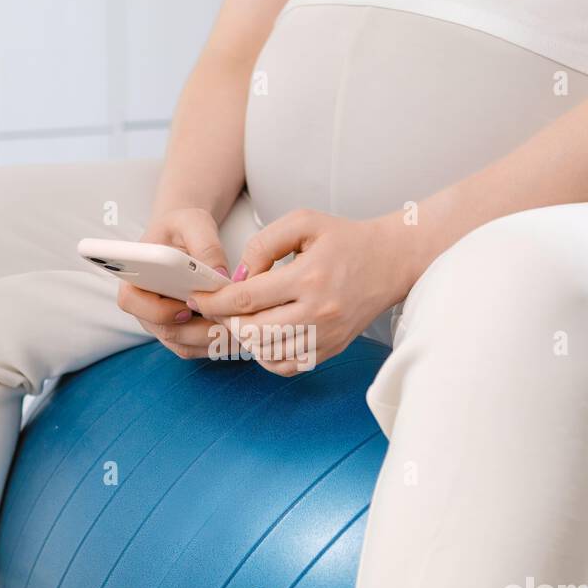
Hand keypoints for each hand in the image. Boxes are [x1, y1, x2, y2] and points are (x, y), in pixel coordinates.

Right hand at [115, 207, 230, 358]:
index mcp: (134, 277)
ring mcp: (162, 323)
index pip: (131, 302)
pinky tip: (240, 329)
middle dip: (199, 330)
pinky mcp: (182, 333)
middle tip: (229, 320)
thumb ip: (206, 245)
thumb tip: (221, 276)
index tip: (186, 308)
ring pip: (185, 345)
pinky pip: (198, 348)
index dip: (157, 311)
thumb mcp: (193, 224)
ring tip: (240, 325)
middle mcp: (144, 306)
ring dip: (214, 340)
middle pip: (165, 331)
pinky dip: (219, 344)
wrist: (186, 237)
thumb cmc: (182, 228)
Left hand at [188, 208, 420, 375]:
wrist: (390, 261)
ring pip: (266, 353)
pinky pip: (286, 365)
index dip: (215, 301)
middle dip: (225, 321)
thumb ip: (262, 243)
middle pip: (252, 332)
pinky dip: (265, 355)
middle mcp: (319, 313)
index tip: (197, 298)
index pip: (247, 299)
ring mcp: (326, 336)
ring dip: (244, 339)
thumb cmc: (345, 239)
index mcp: (309, 278)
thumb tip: (238, 277)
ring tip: (240, 319)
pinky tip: (263, 335)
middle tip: (218, 309)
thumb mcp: (303, 222)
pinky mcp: (331, 350)